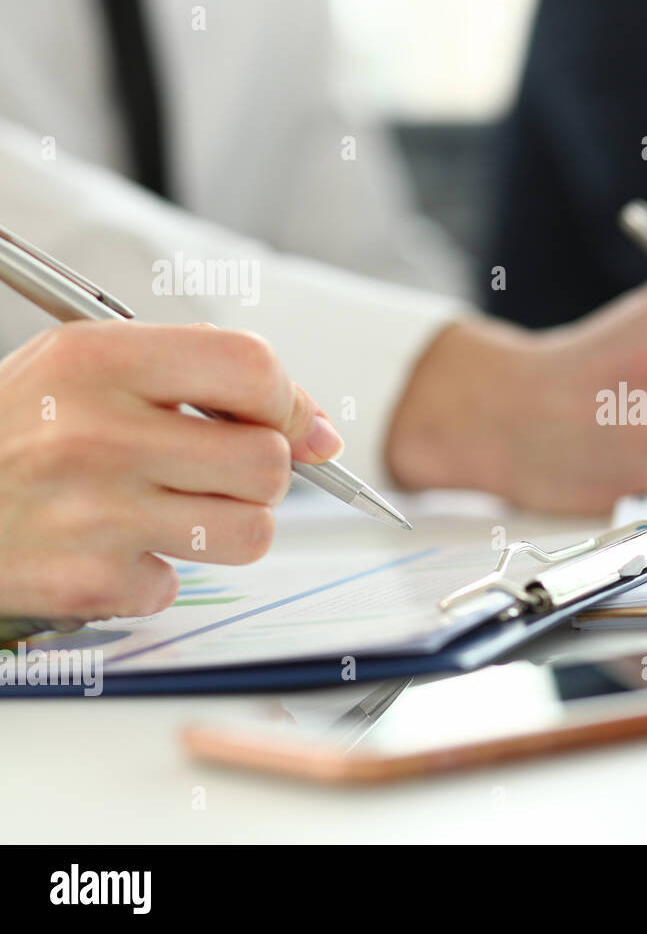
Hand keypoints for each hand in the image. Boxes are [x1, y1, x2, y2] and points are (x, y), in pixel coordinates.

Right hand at [0, 321, 342, 619]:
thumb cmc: (23, 434)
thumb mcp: (95, 372)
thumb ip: (209, 384)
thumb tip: (320, 435)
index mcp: (97, 357)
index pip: (252, 366)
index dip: (286, 400)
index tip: (283, 422)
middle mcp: (94, 432)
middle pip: (267, 463)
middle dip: (258, 475)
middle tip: (209, 472)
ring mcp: (91, 514)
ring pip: (249, 532)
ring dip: (224, 527)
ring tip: (166, 510)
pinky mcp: (85, 583)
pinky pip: (180, 585)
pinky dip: (153, 573)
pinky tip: (105, 547)